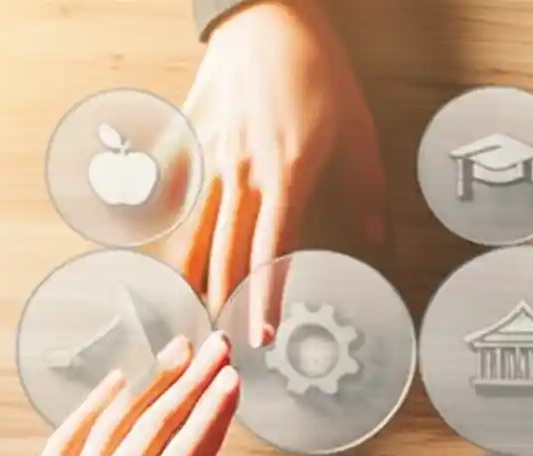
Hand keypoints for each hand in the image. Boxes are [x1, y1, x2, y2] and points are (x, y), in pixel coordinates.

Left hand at [0, 334, 294, 455]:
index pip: (189, 454)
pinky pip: (63, 442)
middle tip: (216, 347)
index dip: (215, 412)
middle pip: (155, 427)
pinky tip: (112, 385)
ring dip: (148, 383)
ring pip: (112, 425)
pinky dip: (89, 409)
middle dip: (191, 381)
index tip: (233, 377)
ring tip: (176, 351)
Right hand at [169, 0, 385, 344]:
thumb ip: (367, 196)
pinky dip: (160, 234)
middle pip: (225, 254)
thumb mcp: (358, 136)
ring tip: (184, 319)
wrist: (267, 21)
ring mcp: (207, 159)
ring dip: (188, 282)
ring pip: (190, 233)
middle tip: (220, 346)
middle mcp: (241, 174)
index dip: (266, 299)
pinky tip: (154, 262)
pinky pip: (169, 198)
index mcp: (287, 176)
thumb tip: (378, 242)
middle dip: (222, 305)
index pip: (272, 252)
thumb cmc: (317, 76)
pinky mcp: (186, 144)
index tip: (262, 336)